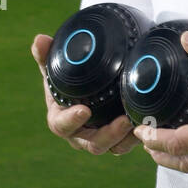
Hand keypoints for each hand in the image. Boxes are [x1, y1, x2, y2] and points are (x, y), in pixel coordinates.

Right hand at [31, 33, 138, 155]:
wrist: (89, 86)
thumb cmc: (69, 78)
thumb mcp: (58, 66)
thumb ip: (47, 55)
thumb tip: (39, 40)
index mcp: (60, 119)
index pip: (62, 125)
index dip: (71, 120)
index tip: (84, 110)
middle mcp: (80, 135)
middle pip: (92, 143)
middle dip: (108, 135)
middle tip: (123, 120)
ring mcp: (100, 139)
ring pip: (113, 147)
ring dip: (126, 138)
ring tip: (139, 123)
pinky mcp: (118, 139)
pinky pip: (128, 144)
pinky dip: (138, 138)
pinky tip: (148, 125)